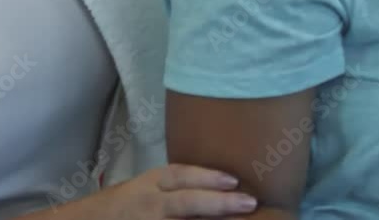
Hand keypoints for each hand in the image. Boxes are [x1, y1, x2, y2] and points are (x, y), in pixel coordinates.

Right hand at [107, 164, 257, 218]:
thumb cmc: (129, 201)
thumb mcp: (149, 185)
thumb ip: (179, 185)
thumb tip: (225, 185)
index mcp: (152, 182)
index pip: (180, 175)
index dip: (208, 177)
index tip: (234, 180)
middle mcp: (151, 203)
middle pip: (187, 202)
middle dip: (219, 203)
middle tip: (248, 203)